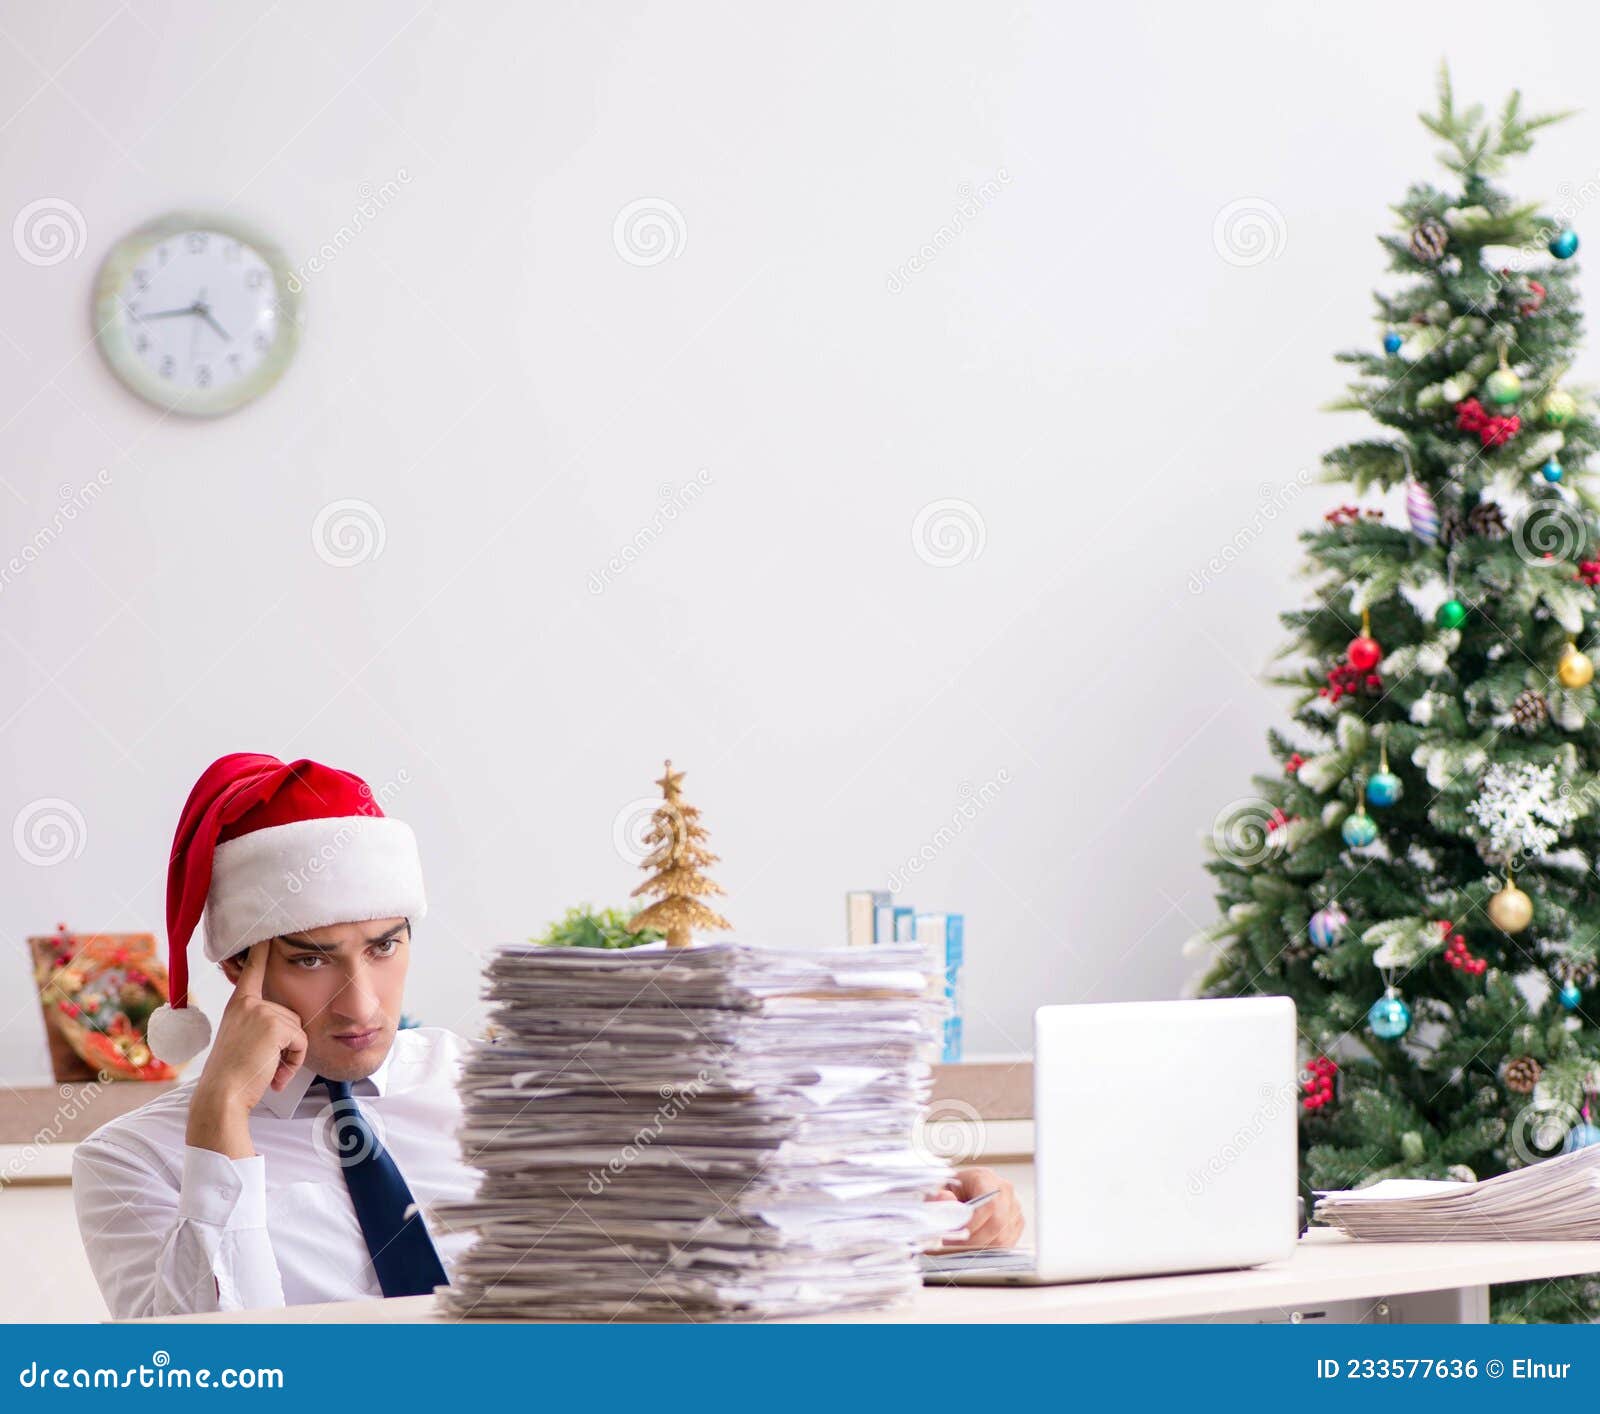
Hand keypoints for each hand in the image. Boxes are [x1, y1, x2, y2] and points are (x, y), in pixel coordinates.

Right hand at [186, 942, 306, 1158]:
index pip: (253, 969)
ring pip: (299, 1030)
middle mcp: (248, 1003)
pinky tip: (274, 1073)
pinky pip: (302, 1041)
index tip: (270, 927)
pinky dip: (295, 1061)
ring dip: (291, 1055)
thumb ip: (261, 1027)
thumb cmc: (233, 1078)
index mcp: (239, 1005)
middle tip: (266, 1064)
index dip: (262, 949)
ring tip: (268, 1069)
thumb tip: (288, 1029)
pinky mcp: (274, 1024)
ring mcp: (261, 1011)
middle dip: (288, 1044)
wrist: (222, 1097)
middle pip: (292, 1015)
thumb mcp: (244, 1043)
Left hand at [928, 1167, 1024, 1249]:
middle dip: (974, 1240)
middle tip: (955, 1244)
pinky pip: (1006, 1244)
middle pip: (998, 1223)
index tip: (957, 1233)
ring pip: (1002, 1238)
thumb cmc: (954, 1189)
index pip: (989, 1204)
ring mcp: (1014, 1207)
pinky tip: (973, 1246)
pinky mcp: (1017, 1223)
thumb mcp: (941, 1188)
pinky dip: (988, 1250)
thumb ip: (940, 1195)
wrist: (965, 1190)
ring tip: (960, 1245)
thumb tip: (944, 1200)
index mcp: (986, 1178)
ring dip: (979, 1247)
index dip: (974, 1223)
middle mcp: (1004, 1191)